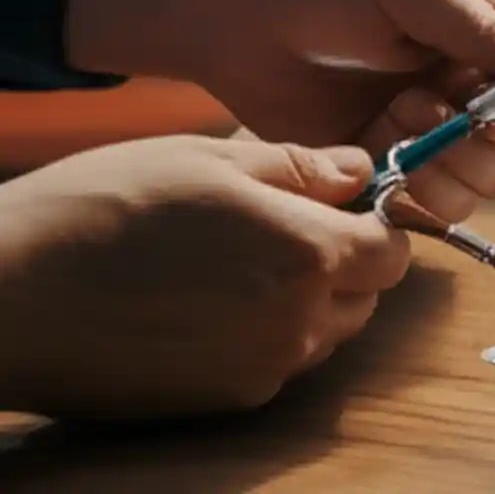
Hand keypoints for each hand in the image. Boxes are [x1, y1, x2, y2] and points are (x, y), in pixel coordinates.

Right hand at [0, 135, 408, 417]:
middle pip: (366, 296)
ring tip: (233, 265)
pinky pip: (278, 363)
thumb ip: (301, 168)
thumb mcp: (209, 157)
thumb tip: (361, 172)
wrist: (8, 295)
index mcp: (309, 253)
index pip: (393, 250)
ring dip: (307, 301)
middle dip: (343, 262)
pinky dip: (266, 335)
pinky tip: (205, 305)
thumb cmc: (103, 207)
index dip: (376, 223)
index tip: (343, 205)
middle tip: (278, 228)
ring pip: (326, 333)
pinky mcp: (227, 400)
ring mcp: (264, 369)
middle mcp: (300, 322)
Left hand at [66, 0, 494, 223]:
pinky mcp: (385, 165)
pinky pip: (423, 204)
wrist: (228, 8)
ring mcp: (428, 131)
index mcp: (487, 33)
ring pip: (477, 188)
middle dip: (476, 144)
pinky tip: (368, 148)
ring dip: (439, 167)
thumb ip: (481, 27)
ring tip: (390, 120)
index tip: (494, 114)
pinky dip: (405, 189)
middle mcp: (468, 87)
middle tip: (420, 107)